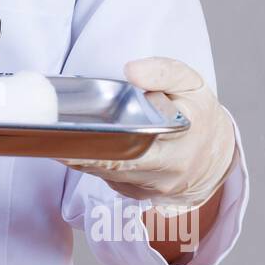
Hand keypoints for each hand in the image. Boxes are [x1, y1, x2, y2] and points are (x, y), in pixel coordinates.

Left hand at [62, 57, 234, 215]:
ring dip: (81, 156)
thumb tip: (132, 70)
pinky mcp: (136, 194)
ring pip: (104, 174)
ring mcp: (148, 189)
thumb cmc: (198, 113)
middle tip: (50, 136)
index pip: (133, 153)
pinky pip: (107, 179)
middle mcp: (164, 175)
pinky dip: (92, 162)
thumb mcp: (191, 84)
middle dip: (80, 152)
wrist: (214, 152)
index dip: (99, 149)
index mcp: (179, 148)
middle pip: (111, 167)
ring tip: (57, 136)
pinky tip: (79, 145)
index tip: (69, 138)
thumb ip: (163, 71)